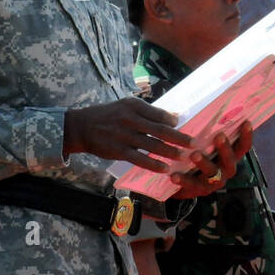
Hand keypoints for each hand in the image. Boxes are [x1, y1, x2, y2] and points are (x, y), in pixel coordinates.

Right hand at [64, 97, 192, 170]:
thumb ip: (147, 112)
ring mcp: (124, 136)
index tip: (185, 126)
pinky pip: (140, 159)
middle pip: (161, 130)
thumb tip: (172, 118)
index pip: (159, 114)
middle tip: (194, 143)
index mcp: (133, 106)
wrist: (80, 127)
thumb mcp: (125, 106)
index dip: (174, 121)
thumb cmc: (108, 116)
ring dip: (170, 152)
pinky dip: (154, 164)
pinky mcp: (118, 150)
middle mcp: (130, 119)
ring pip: (153, 145)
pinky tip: (165, 168)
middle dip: (179, 138)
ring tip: (184, 157)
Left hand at [170, 121, 253, 199]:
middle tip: (219, 136)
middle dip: (225, 149)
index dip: (247, 136)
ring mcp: (213, 182)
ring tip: (194, 154)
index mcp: (230, 157)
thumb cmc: (196, 157)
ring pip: (212, 173)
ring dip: (204, 163)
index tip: (246, 122)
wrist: (182, 184)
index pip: (243, 147)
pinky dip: (183, 180)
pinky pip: (191, 185)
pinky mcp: (198, 191)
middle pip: (230, 161)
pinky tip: (174, 175)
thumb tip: (198, 107)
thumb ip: (205, 132)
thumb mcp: (203, 145)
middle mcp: (225, 170)